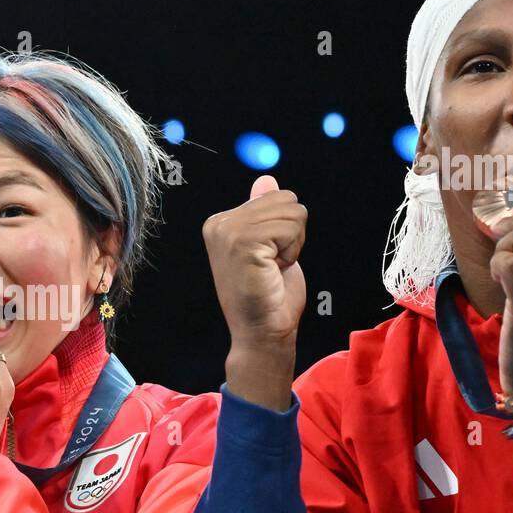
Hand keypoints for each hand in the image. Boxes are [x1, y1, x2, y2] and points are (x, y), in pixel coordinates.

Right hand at [202, 175, 306, 409]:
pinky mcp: (243, 243)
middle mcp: (219, 223)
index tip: (267, 258)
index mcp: (221, 222)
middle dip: (291, 232)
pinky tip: (274, 270)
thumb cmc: (268, 296)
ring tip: (272, 268)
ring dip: (293, 243)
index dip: (284, 228)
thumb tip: (266, 179)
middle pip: (286, 199)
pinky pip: (290, 228)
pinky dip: (292, 251)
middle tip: (272, 264)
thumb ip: (264, 212)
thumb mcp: (270, 246)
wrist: (263, 332)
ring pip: (292, 212)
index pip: (275, 196)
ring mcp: (228, 232)